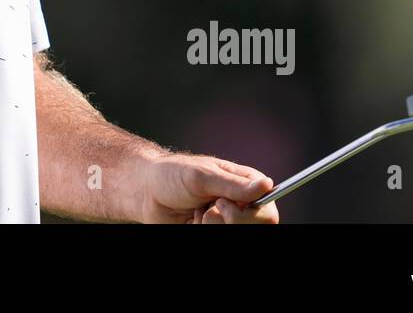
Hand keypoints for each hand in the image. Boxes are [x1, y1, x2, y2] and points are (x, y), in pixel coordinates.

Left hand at [137, 152, 279, 223]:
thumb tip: (267, 184)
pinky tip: (192, 220)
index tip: (224, 205)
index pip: (267, 210)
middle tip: (208, 208)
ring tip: (197, 212)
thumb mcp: (202, 176)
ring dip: (210, 226)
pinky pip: (215, 239)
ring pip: (230, 234)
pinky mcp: (212, 231)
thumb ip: (234, 185)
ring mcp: (226, 222)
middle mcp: (240, 205)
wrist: (145, 192)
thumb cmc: (172, 174)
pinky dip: (200, 230)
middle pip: (253, 227)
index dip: (250, 215)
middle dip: (225, 221)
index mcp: (244, 185)